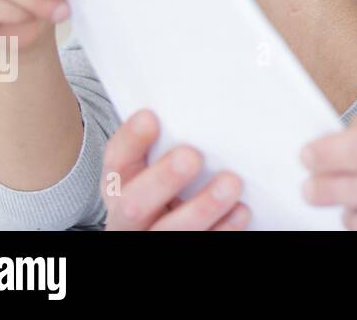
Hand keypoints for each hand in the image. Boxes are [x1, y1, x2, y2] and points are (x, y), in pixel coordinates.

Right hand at [103, 109, 249, 230]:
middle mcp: (130, 217)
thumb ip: (171, 144)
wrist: (172, 226)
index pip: (116, 161)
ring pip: (170, 231)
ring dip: (202, 207)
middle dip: (163, 179)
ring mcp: (155, 238)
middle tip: (191, 156)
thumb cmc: (174, 186)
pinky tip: (241, 210)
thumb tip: (205, 107)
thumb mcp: (160, 166)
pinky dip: (224, 228)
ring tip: (230, 183)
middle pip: (134, 204)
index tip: (149, 117)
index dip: (129, 141)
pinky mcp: (183, 249)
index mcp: (121, 185)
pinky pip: (203, 243)